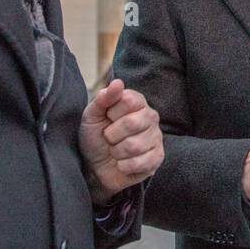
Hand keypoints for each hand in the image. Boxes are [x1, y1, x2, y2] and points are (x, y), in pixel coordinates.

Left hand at [79, 80, 163, 204]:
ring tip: (116, 151)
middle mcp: (151, 117)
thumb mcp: (92, 115)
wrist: (95, 165)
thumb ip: (104, 98)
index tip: (107, 118)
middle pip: (131, 123)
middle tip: (109, 138)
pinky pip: (140, 163)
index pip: (128, 101)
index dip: (112, 112)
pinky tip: (123, 163)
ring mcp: (156, 138)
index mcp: (137, 102)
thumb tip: (118, 83)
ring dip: (116, 152)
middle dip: (112, 135)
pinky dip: (124, 166)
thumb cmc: (95, 136)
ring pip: (134, 146)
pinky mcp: (157, 158)